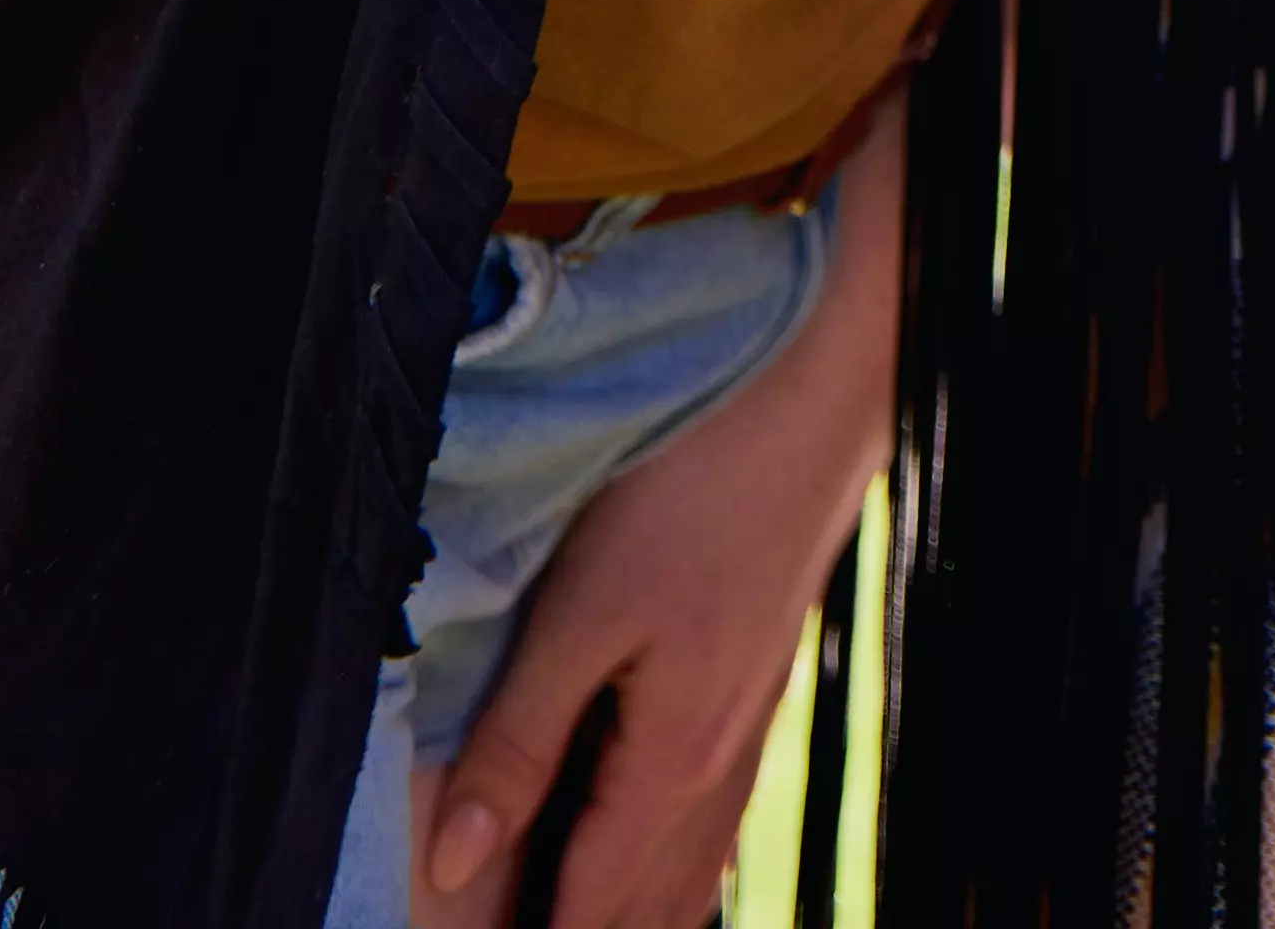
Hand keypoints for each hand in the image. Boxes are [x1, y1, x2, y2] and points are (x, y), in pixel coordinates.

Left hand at [421, 105, 902, 928]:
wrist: (816, 397)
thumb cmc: (693, 488)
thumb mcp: (580, 612)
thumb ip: (517, 741)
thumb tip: (458, 864)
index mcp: (668, 763)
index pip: (588, 910)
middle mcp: (718, 767)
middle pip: (643, 909)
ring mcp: (746, 729)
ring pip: (685, 873)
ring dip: (625, 914)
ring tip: (559, 920)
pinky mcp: (754, 688)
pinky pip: (709, 821)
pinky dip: (667, 869)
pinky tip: (648, 863)